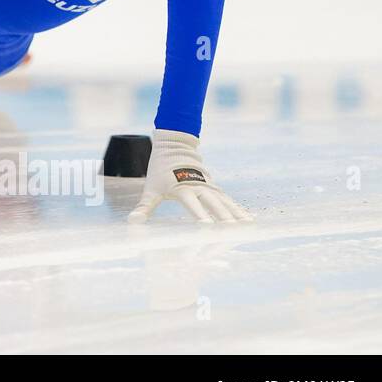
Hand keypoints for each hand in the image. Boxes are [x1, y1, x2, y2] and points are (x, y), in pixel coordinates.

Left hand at [129, 129, 251, 223]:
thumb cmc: (160, 172)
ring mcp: (210, 188)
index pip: (193, 205)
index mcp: (183, 189)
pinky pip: (229, 202)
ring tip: (247, 228)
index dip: (199, 215)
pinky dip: (239, 211)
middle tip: (231, 233)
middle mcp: (200, 188)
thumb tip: (133, 222)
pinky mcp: (216, 189)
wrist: (175, 148)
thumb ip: (144, 207)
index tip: (207, 227)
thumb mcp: (150, 189)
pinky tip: (249, 221)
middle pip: (213, 205)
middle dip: (222, 220)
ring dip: (236, 216)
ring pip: (226, 203)